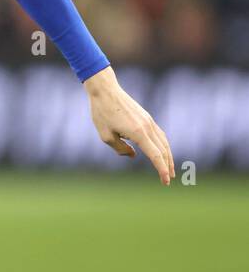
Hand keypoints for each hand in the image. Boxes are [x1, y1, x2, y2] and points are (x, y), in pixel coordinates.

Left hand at [84, 66, 173, 184]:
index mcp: (138, 132)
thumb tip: (133, 155)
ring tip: (169, 168)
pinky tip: (162, 151)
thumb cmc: (102, 112)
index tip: (166, 181)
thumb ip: (121, 149)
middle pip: (163, 150)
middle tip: (169, 179)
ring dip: (168, 156)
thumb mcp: (106, 136)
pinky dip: (163, 145)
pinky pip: (159, 134)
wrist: (105, 90)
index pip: (155, 155)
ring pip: (163, 142)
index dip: (161, 169)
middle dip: (167, 166)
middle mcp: (147, 127)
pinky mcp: (146, 117)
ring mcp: (148, 121)